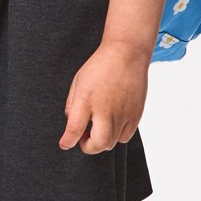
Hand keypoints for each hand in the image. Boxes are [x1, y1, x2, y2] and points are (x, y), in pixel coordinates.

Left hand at [59, 40, 149, 154]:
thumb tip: (73, 126)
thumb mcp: (78, 82)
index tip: (65, 144)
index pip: (74, 129)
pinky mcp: (136, 114)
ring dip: (102, 140)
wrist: (127, 53)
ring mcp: (123, 113)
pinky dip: (116, 135)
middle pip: (98, 144)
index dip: (68, 141)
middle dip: (88, 146)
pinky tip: (112, 122)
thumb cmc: (100, 66)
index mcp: (86, 99)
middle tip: (84, 136)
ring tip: (98, 126)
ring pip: (112, 144)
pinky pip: (125, 137)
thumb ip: (72, 106)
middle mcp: (105, 109)